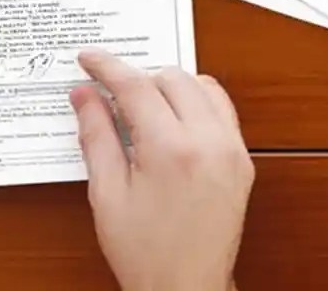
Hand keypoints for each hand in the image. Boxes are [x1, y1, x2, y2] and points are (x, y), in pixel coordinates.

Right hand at [71, 50, 253, 290]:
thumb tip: (84, 95)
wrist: (187, 290)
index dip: (107, 67)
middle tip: (111, 95)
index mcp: (171, 150)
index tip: (90, 60)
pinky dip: (198, 104)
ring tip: (143, 108)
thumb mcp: (107, 194)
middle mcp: (209, 143)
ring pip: (203, 86)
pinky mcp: (243, 162)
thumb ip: (96, 136)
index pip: (136, 86)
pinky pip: (223, 111)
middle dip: (138, 78)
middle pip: (172, 77)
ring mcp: (231, 151)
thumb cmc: (146, 253)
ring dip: (171, 86)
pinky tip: (174, 122)